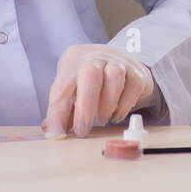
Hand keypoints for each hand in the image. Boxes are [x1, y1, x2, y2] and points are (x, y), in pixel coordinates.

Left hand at [42, 44, 157, 138]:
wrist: (120, 63)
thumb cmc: (89, 82)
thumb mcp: (71, 91)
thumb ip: (61, 112)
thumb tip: (53, 133)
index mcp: (73, 61)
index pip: (62, 87)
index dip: (59, 113)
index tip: (59, 134)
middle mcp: (95, 56)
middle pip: (89, 74)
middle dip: (85, 106)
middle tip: (83, 130)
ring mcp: (118, 61)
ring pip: (114, 77)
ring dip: (106, 105)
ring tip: (102, 120)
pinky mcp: (137, 72)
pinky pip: (132, 87)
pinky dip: (123, 106)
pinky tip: (116, 115)